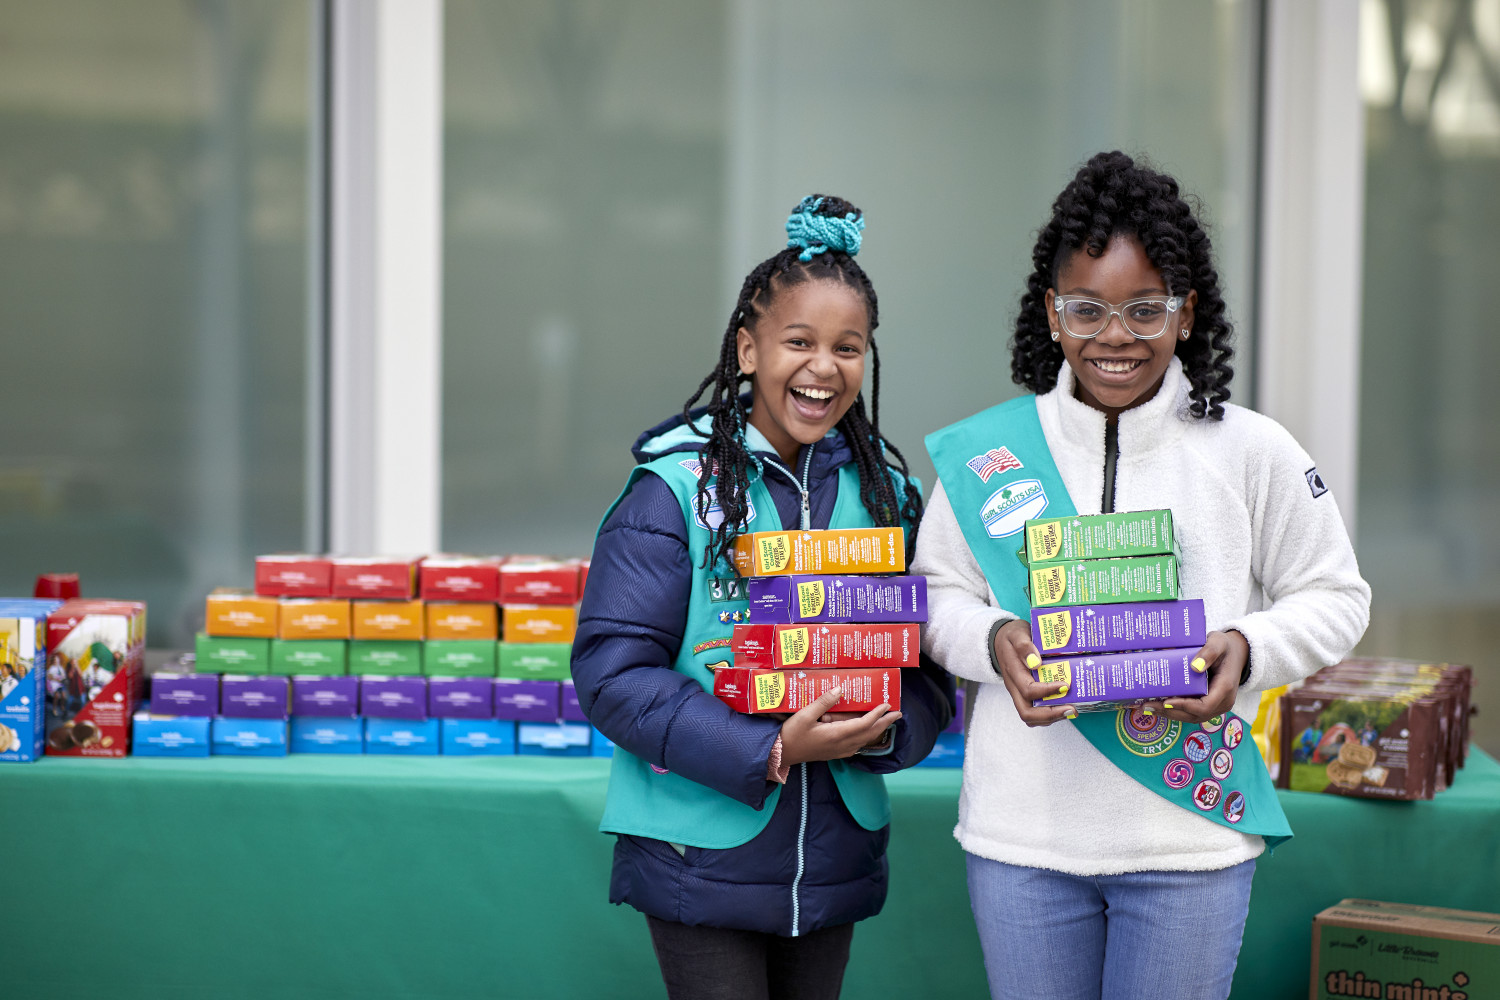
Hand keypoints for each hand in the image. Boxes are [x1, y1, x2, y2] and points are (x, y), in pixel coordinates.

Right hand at [780, 686, 901, 764]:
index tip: (887, 705)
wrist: (782, 753)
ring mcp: (839, 751)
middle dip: (885, 723)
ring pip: (864, 740)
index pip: (863, 724)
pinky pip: (857, 745)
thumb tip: (840, 690)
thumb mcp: (804, 715)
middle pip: (869, 734)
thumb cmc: (792, 734)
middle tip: (898, 713)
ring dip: (878, 730)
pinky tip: (867, 733)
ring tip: (887, 721)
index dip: (877, 715)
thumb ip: (823, 702)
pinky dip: (867, 737)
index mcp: (836, 734)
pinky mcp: (835, 753)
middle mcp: (842, 744)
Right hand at [992, 619, 1072, 726]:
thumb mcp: (1016, 634)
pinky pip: (1035, 712)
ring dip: (1052, 717)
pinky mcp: (1025, 695)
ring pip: (1031, 717)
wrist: (999, 641)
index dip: (1047, 691)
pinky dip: (1050, 714)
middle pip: (1027, 713)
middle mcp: (1015, 688)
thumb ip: (1024, 646)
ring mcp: (1019, 694)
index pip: (1028, 690)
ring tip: (1071, 710)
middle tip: (1071, 709)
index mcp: (1013, 673)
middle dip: (1051, 715)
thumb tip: (1035, 662)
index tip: (1065, 685)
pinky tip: (1064, 706)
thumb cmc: (1011, 637)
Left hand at [1144, 630, 1247, 723]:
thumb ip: (1209, 652)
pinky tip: (1157, 705)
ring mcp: (1216, 706)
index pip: (1204, 705)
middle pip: (1195, 715)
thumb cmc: (1225, 647)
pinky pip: (1191, 712)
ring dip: (1169, 714)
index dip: (1184, 706)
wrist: (1235, 653)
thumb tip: (1195, 667)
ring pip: (1191, 716)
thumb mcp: (1219, 642)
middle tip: (1147, 705)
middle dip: (1170, 712)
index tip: (1165, 701)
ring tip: (1147, 707)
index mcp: (1225, 688)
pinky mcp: (1208, 705)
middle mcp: (1222, 702)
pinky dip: (1174, 710)